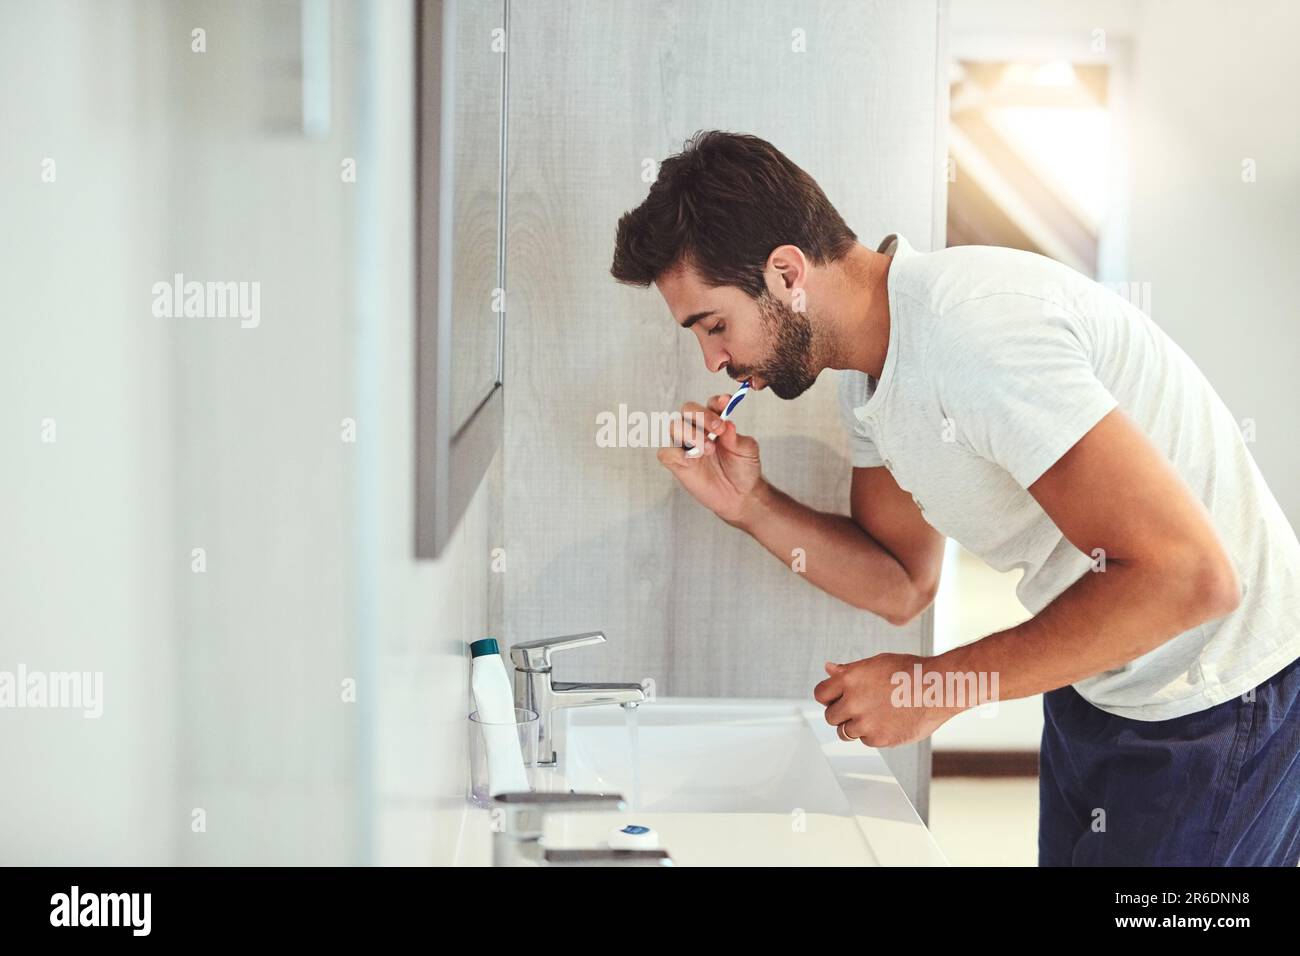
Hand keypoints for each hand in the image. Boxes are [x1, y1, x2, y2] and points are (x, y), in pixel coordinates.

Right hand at [657, 394, 763, 525]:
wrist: (739, 495)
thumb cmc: (743, 469)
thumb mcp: (746, 451)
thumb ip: (736, 437)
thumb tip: (727, 423)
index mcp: (715, 422)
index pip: (711, 404)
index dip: (716, 401)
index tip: (726, 402)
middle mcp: (698, 429)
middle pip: (688, 409)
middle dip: (702, 415)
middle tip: (718, 429)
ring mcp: (685, 445)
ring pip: (674, 426)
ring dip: (691, 433)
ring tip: (709, 449)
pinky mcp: (676, 463)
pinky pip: (666, 453)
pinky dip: (676, 453)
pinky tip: (693, 459)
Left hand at [813, 654, 965, 747]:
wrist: (938, 688)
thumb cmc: (910, 672)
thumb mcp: (876, 663)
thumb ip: (848, 670)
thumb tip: (828, 669)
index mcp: (849, 679)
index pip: (820, 694)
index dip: (828, 697)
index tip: (837, 699)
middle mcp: (853, 701)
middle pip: (830, 717)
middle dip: (841, 713)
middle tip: (859, 708)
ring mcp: (865, 722)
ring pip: (845, 733)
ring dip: (855, 726)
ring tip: (874, 716)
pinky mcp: (878, 739)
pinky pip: (865, 741)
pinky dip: (873, 735)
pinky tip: (889, 722)